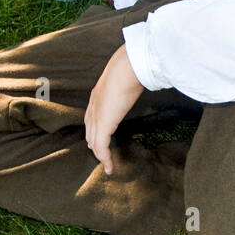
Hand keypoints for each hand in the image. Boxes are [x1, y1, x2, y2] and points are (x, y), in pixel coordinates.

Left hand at [85, 45, 143, 175]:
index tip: (98, 136)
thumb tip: (144, 76)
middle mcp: (93, 106)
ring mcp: (97, 115)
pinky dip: (104, 158)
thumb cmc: (132, 66)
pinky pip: (101, 147)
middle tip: (101, 154)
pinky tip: (109, 167)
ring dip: (100, 153)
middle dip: (94, 143)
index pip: (91, 116)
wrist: (128, 67)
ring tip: (106, 164)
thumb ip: (131, 80)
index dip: (94, 128)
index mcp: (98, 94)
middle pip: (90, 130)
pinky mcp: (104, 125)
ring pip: (94, 140)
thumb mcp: (128, 74)